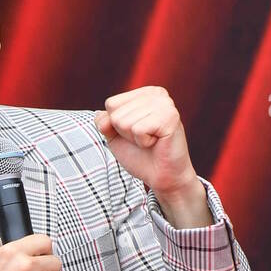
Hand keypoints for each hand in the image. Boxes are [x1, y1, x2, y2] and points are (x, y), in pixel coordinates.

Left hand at [93, 85, 197, 201]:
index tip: (135, 133)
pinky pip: (138, 129)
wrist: (162, 176)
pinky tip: (156, 143)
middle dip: (125, 133)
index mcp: (145, 93)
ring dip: (134, 138)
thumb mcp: (115, 136)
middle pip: (116, 113)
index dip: (116, 125)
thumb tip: (100, 115)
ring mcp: (165, 103)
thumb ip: (104, 121)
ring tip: (151, 141)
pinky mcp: (170, 117)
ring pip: (125, 122)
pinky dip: (143, 142)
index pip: (111, 103)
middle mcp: (157, 94)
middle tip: (144, 139)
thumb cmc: (140, 155)